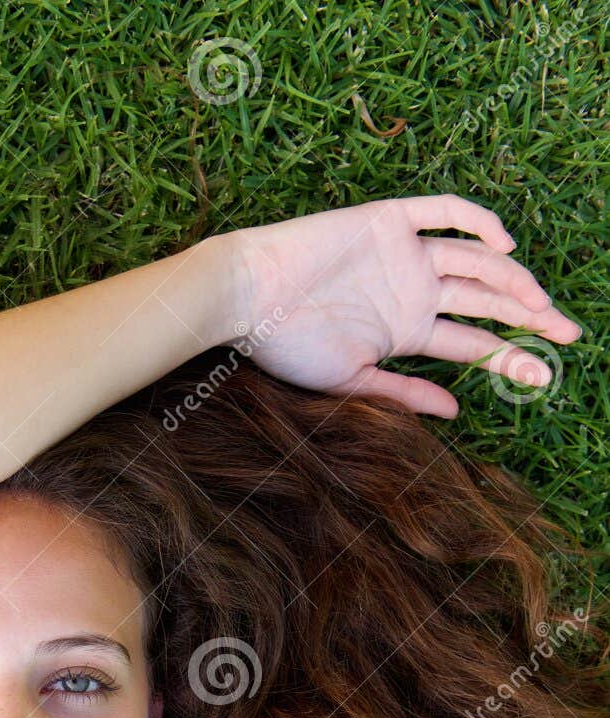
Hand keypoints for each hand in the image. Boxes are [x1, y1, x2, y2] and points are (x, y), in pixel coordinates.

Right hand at [226, 193, 582, 416]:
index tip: (546, 378)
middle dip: (529, 317)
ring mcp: (404, 255)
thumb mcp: (349, 381)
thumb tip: (457, 410)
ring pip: (476, 261)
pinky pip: (442, 212)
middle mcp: (413, 290)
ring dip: (513, 279)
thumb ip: (403, 392)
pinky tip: (504, 243)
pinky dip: (476, 220)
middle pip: (486, 300)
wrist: (245, 296)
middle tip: (567, 334)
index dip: (510, 359)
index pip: (471, 344)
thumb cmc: (284, 345)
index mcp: (406, 330)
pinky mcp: (388, 220)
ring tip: (541, 304)